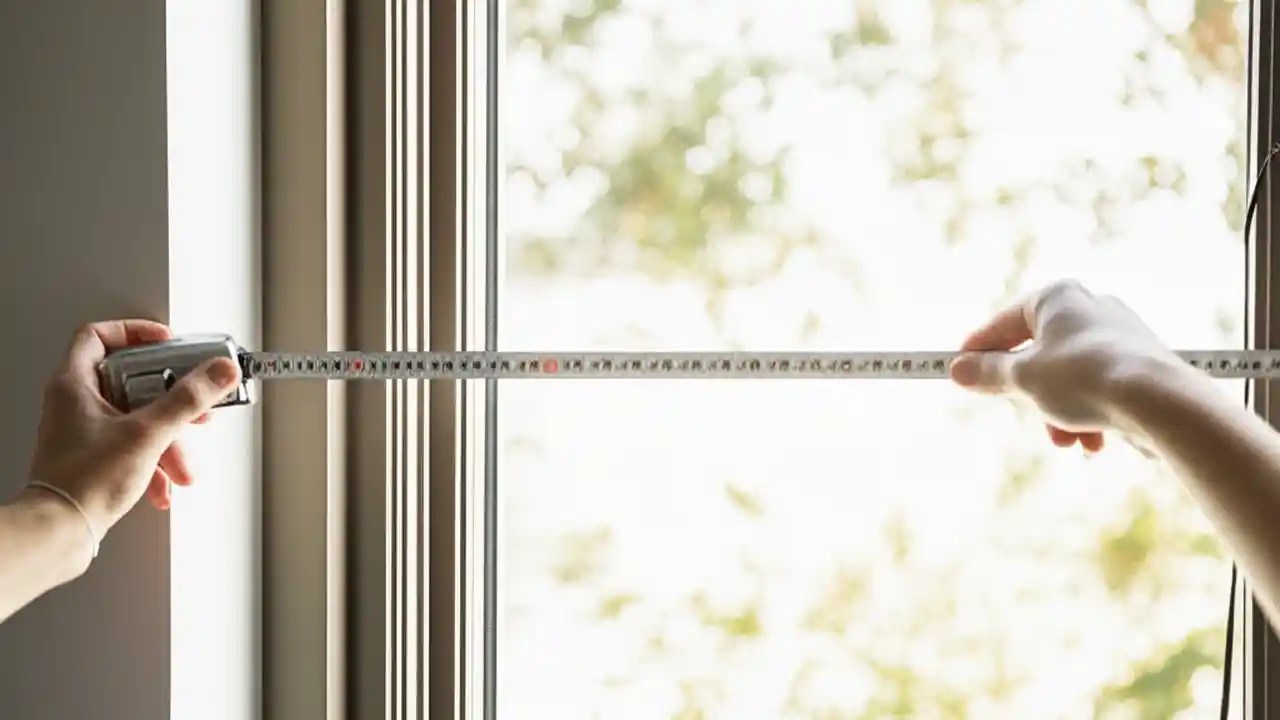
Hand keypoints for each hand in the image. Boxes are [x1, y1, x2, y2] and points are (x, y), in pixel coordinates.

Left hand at [26, 320, 240, 536]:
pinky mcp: (96, 456)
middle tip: (194, 399)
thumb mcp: (147, 433)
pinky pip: (134, 444)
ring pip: (138, 416)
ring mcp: (85, 430)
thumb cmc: (81, 483)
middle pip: (132, 379)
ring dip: (169, 436)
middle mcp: (76, 403)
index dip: (136, 332)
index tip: (168, 344)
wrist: (61, 531)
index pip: (100, 335)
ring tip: (185, 457)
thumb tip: (217, 372)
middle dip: (170, 397)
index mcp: (75, 384)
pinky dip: (156, 458)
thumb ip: (187, 400)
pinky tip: (167, 480)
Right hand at [948, 280, 1181, 451]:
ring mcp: (1117, 335)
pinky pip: (1096, 389)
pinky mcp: (1138, 364)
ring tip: (1064, 439)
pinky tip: (1092, 441)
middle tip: (1017, 412)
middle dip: (1029, 394)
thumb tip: (956, 370)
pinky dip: (1086, 415)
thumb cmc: (1083, 378)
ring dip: (1057, 413)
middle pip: (1037, 354)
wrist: (1159, 402)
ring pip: (1067, 378)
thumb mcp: (1023, 379)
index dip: (978, 350)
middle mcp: (1089, 307)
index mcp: (1057, 298)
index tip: (958, 373)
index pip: (1004, 323)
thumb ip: (988, 373)